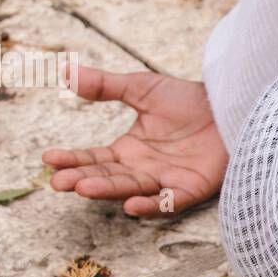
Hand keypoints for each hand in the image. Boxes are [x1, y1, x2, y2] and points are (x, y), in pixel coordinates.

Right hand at [42, 65, 227, 217]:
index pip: (94, 159)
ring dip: (108, 190)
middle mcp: (144, 170)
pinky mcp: (192, 188)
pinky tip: (131, 206)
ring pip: (132, 189)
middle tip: (58, 183)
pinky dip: (152, 205)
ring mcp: (167, 181)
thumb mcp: (142, 88)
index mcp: (130, 150)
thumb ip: (105, 86)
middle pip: (108, 177)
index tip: (48, 159)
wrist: (230, 104)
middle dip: (83, 179)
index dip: (72, 160)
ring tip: (84, 188)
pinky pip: (169, 201)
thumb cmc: (189, 99)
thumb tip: (65, 71)